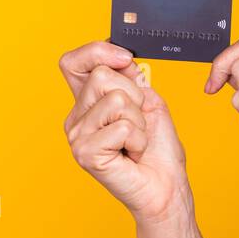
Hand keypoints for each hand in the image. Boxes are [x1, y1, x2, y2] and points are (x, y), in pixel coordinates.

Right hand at [59, 40, 191, 222]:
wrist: (166, 186)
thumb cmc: (158, 149)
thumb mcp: (148, 102)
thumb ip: (130, 78)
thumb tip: (119, 57)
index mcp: (87, 103)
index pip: (73, 62)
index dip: (97, 51)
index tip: (126, 59)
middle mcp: (76, 118)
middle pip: (101, 76)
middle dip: (134, 96)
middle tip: (138, 124)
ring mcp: (77, 136)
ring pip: (116, 100)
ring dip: (139, 121)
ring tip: (136, 141)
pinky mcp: (85, 153)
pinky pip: (122, 126)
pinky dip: (138, 139)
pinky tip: (132, 154)